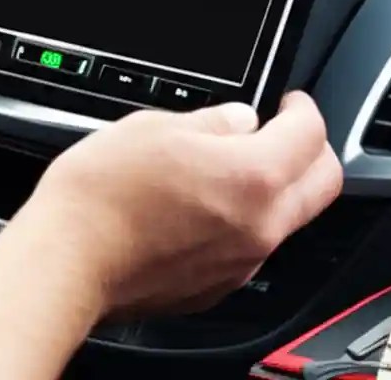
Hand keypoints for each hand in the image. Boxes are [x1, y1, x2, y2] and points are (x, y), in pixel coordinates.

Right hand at [19, 93, 340, 317]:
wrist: (67, 260)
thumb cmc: (100, 195)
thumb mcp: (156, 127)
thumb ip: (213, 121)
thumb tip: (238, 121)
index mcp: (253, 177)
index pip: (311, 133)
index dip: (302, 109)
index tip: (289, 103)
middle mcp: (260, 226)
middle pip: (323, 184)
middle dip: (311, 151)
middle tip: (284, 133)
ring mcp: (241, 262)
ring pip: (289, 219)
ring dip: (278, 190)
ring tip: (231, 169)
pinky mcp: (217, 287)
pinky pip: (251, 249)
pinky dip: (244, 223)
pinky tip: (204, 208)